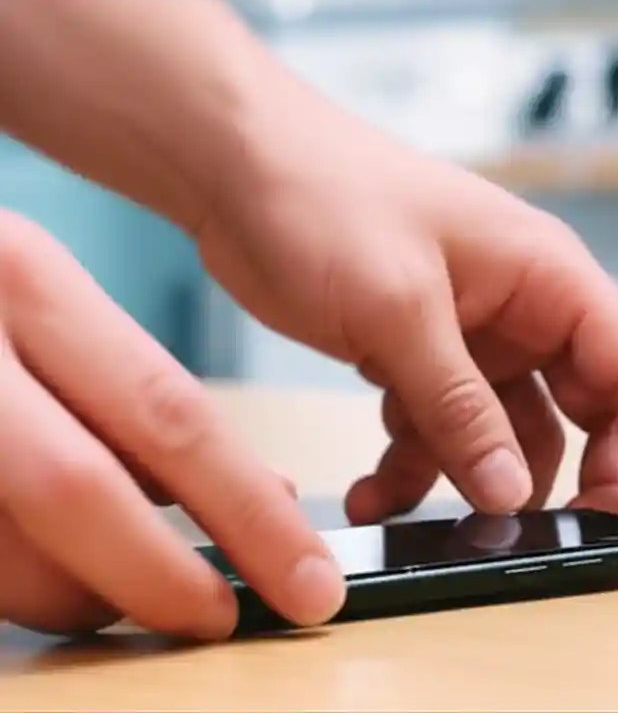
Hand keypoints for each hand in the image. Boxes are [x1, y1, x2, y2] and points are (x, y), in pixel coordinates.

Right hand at [0, 210, 344, 637]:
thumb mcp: (44, 302)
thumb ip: (134, 396)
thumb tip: (264, 496)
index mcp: (22, 274)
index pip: (168, 414)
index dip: (249, 514)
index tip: (310, 580)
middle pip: (79, 489)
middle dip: (164, 578)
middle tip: (224, 620)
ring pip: (3, 548)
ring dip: (83, 597)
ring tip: (131, 599)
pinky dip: (16, 586)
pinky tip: (49, 576)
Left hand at [196, 98, 617, 527]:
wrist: (236, 166)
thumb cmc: (323, 196)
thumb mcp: (398, 309)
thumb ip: (459, 407)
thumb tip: (512, 494)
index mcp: (549, 277)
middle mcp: (527, 310)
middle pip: (594, 413)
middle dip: (585, 482)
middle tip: (566, 545)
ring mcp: (477, 338)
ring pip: (514, 436)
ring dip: (483, 486)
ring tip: (449, 529)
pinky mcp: (424, 359)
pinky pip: (444, 435)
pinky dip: (416, 471)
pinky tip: (374, 497)